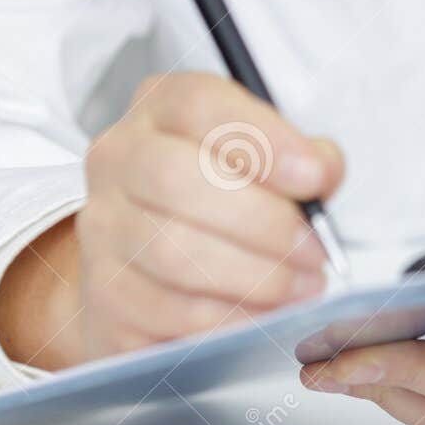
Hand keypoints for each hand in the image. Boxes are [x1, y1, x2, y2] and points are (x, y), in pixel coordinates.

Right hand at [0, 73, 342, 366]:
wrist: (147, 268)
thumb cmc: (217, 201)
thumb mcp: (261, 160)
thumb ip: (301, 157)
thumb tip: (323, 170)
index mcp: (158, 110)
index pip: (198, 105)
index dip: (263, 139)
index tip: (315, 177)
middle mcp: (117, 161)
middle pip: (177, 179)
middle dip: (262, 221)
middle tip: (314, 249)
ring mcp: (101, 230)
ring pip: (173, 252)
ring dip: (254, 276)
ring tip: (302, 286)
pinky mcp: (105, 298)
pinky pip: (169, 312)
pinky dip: (230, 318)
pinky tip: (265, 315)